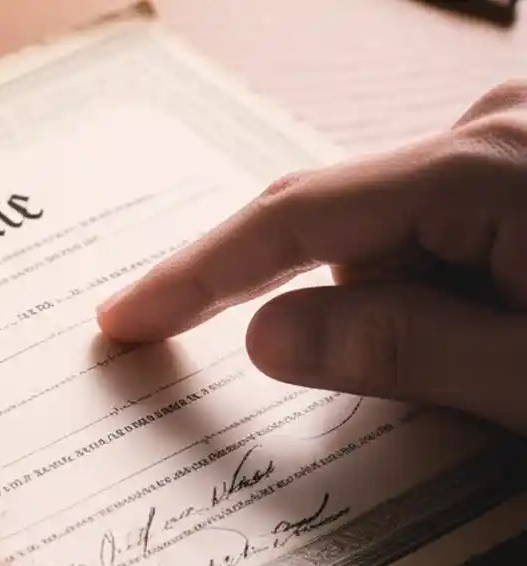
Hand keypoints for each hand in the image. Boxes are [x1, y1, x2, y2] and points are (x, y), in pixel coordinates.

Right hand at [98, 80, 526, 434]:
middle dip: (342, 314)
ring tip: (499, 369)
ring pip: (394, 244)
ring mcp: (507, 151)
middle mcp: (487, 135)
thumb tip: (265, 338)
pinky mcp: (522, 176)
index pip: (297, 217)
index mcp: (482, 167)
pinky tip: (507, 338)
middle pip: (345, 231)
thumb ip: (404, 350)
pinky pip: (436, 240)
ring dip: (411, 315)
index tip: (125, 317)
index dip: (198, 272)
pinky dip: (440, 300)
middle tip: (389, 381)